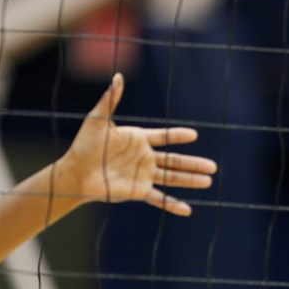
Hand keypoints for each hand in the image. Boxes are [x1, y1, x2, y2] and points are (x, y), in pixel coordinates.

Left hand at [54, 74, 216, 215]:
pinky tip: (187, 211)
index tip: (193, 135)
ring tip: (208, 181)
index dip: (177, 136)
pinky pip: (159, 198)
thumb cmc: (84, 145)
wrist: (75, 173)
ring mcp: (143, 175)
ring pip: (172, 178)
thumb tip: (118, 77)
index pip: (163, 137)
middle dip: (193, 163)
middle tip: (213, 166)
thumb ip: (111, 100)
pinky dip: (172, 205)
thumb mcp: (98, 120)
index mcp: (138, 140)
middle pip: (175, 161)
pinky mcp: (138, 191)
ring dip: (190, 180)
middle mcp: (144, 158)